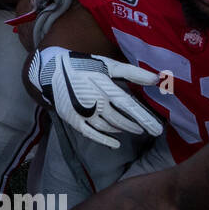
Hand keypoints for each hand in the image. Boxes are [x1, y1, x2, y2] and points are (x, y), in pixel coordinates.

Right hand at [29, 48, 163, 148]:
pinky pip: (91, 134)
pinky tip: (115, 144)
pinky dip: (104, 140)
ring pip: (107, 126)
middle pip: (120, 119)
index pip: (129, 106)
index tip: (158, 129)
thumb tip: (156, 78)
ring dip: (122, 129)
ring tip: (132, 129)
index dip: (144, 118)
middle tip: (149, 131)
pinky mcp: (73, 119)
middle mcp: (95, 101)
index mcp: (104, 86)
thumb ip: (132, 73)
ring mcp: (83, 112)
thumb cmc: (82, 65)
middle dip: (136, 126)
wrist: (50, 71)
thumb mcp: (107, 65)